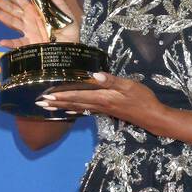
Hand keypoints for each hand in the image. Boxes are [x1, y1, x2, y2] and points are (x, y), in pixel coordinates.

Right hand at [0, 0, 80, 47]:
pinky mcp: (31, 45)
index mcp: (34, 9)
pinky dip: (9, 44)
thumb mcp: (59, 4)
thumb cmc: (67, 27)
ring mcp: (28, 32)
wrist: (72, 47)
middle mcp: (28, 19)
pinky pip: (18, 44)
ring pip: (10, 21)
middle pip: (10, 7)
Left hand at [36, 72, 167, 132]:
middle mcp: (99, 104)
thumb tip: (95, 74)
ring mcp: (102, 109)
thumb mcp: (129, 86)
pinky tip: (68, 112)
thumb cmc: (142, 99)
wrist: (152, 116)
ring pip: (77, 108)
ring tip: (48, 108)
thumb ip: (112, 80)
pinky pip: (85, 110)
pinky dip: (74, 111)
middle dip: (56, 103)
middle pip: (73, 103)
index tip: (46, 95)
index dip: (61, 95)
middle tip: (39, 103)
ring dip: (62, 107)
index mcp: (103, 97)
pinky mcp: (106, 111)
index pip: (77, 95)